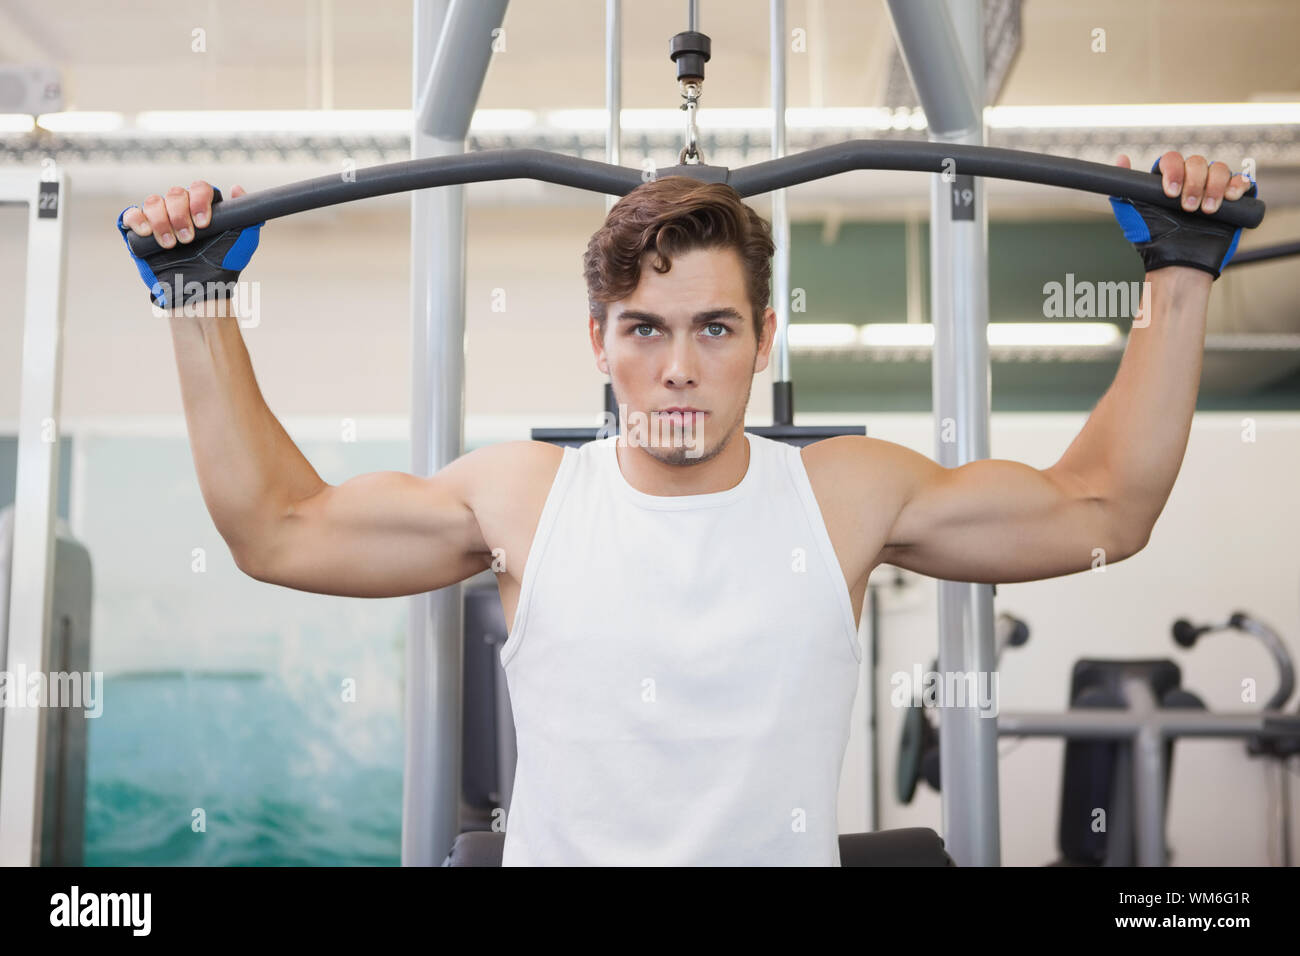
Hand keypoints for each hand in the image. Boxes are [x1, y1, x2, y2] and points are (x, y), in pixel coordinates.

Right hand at [116, 182, 262, 308]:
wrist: (200, 292)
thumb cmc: (222, 266)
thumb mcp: (243, 242)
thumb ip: (247, 216)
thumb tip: (236, 189)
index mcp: (204, 206)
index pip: (199, 188)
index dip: (199, 201)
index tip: (203, 223)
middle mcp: (181, 209)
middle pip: (176, 193)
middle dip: (180, 216)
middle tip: (188, 240)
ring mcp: (160, 219)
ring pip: (154, 202)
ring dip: (162, 222)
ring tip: (170, 245)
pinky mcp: (141, 232)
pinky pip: (132, 215)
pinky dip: (138, 220)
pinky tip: (147, 233)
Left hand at [1108, 152, 1256, 279]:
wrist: (1178, 264)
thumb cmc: (1154, 240)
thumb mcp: (1131, 213)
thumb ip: (1124, 187)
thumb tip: (1121, 158)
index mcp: (1169, 181)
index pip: (1172, 160)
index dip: (1173, 171)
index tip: (1170, 193)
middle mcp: (1191, 181)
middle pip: (1197, 162)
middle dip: (1194, 183)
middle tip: (1187, 208)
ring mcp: (1213, 189)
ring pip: (1219, 169)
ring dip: (1213, 187)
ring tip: (1206, 212)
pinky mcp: (1233, 201)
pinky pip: (1242, 181)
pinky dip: (1238, 184)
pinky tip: (1230, 198)